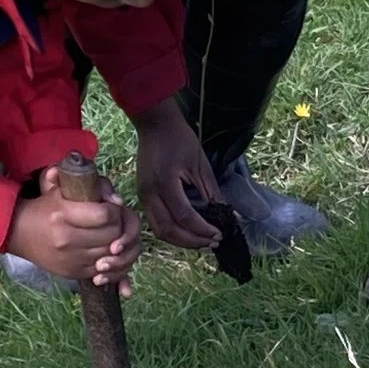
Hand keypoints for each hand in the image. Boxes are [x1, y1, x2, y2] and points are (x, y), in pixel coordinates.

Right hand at [8, 165, 140, 290]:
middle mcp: (66, 239)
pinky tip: (104, 249)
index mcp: (63, 215)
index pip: (104, 215)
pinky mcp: (72, 272)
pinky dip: (108, 259)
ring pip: (110, 253)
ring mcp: (70, 259)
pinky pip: (102, 269)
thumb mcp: (58, 188)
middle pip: (111, 235)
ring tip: (110, 233)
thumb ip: (85, 181)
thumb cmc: (43, 208)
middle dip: (118, 225)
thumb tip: (115, 197)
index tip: (111, 207)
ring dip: (116, 243)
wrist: (19, 233)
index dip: (113, 210)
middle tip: (114, 220)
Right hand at [131, 97, 221, 248]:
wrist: (155, 125)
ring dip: (180, 240)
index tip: (219, 234)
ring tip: (201, 242)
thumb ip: (212, 192)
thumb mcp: (200, 165)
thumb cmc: (180, 140)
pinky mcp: (142, 195)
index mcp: (165, 184)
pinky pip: (155, 222)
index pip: (184, 217)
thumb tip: (226, 214)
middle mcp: (150, 194)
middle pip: (168, 230)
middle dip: (192, 241)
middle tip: (212, 243)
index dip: (202, 230)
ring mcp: (143, 196)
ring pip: (159, 230)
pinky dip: (171, 232)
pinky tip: (186, 232)